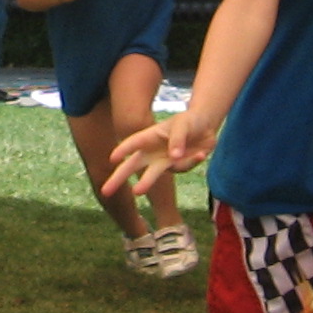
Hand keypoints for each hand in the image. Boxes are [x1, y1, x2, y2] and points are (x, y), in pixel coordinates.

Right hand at [103, 108, 217, 195]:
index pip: (133, 143)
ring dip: (145, 183)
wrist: (206, 128)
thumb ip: (177, 139)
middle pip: (133, 166)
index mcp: (150, 136)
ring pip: (152, 175)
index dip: (123, 150)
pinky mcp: (177, 167)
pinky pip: (181, 169)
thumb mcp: (183, 125)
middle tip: (105, 192)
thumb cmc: (189, 121)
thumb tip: (172, 158)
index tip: (111, 159)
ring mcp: (164, 161)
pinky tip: (201, 154)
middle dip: (118, 178)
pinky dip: (191, 162)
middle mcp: (153, 151)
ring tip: (136, 191)